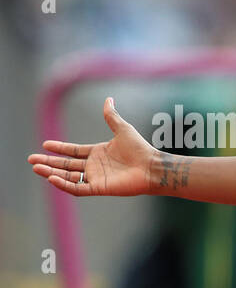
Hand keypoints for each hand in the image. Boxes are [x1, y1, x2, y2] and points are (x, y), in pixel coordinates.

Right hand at [28, 97, 156, 196]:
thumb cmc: (140, 148)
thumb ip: (111, 116)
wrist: (152, 166)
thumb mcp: (122, 128)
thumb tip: (108, 99)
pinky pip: (77, 188)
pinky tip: (52, 178)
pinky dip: (64, 184)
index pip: (73, 151)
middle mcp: (95, 166)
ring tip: (37, 168)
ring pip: (68, 177)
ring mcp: (96, 177)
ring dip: (52, 173)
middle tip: (32, 160)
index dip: (59, 148)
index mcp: (98, 153)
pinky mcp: (99, 188)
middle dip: (49, 163)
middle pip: (66, 165)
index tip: (45, 145)